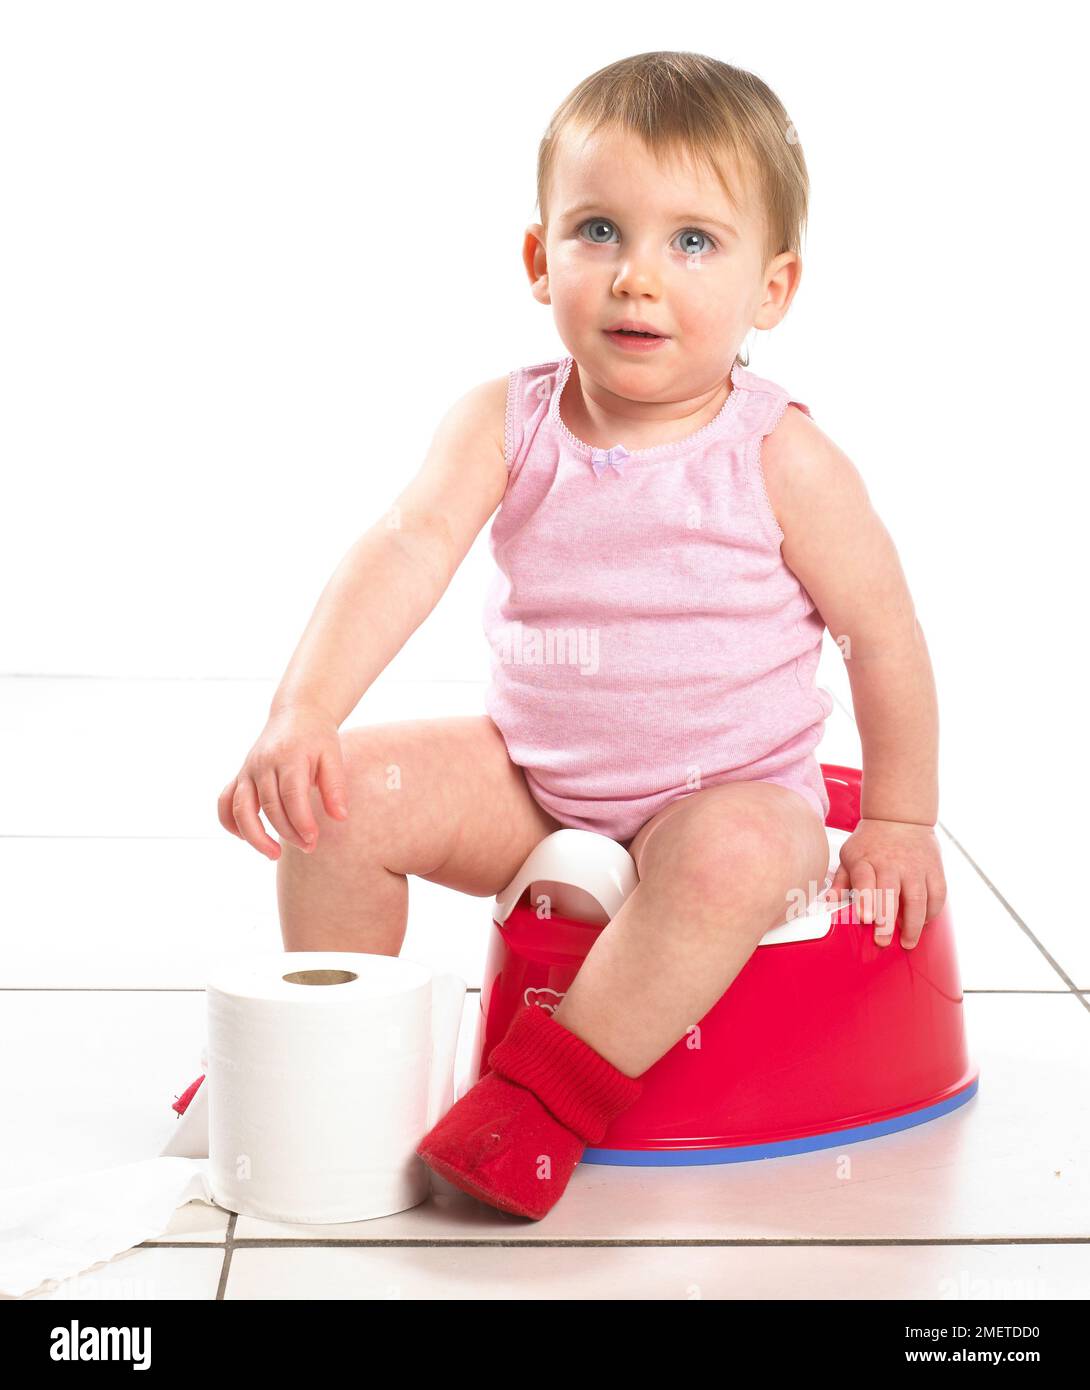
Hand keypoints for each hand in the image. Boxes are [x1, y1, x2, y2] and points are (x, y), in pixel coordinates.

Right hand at [217, 705, 349, 859]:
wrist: (297, 713)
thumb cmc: (318, 737)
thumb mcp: (333, 756)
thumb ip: (336, 787)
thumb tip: (340, 817)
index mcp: (288, 757)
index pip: (291, 796)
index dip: (301, 822)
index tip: (313, 840)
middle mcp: (263, 764)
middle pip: (269, 806)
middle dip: (288, 832)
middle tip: (309, 847)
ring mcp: (247, 770)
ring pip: (241, 809)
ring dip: (255, 836)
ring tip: (275, 855)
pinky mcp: (240, 776)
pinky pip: (225, 802)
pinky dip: (230, 823)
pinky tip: (246, 838)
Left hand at [820, 818, 946, 948]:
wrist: (899, 817)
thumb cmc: (870, 843)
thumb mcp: (849, 855)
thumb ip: (841, 881)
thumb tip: (829, 901)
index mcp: (866, 860)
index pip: (865, 880)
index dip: (866, 900)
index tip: (865, 918)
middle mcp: (891, 863)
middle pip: (891, 894)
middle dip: (887, 921)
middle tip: (883, 941)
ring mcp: (915, 866)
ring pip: (918, 898)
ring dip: (913, 924)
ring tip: (908, 942)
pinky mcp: (934, 869)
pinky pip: (937, 894)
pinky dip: (932, 912)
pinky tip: (924, 923)